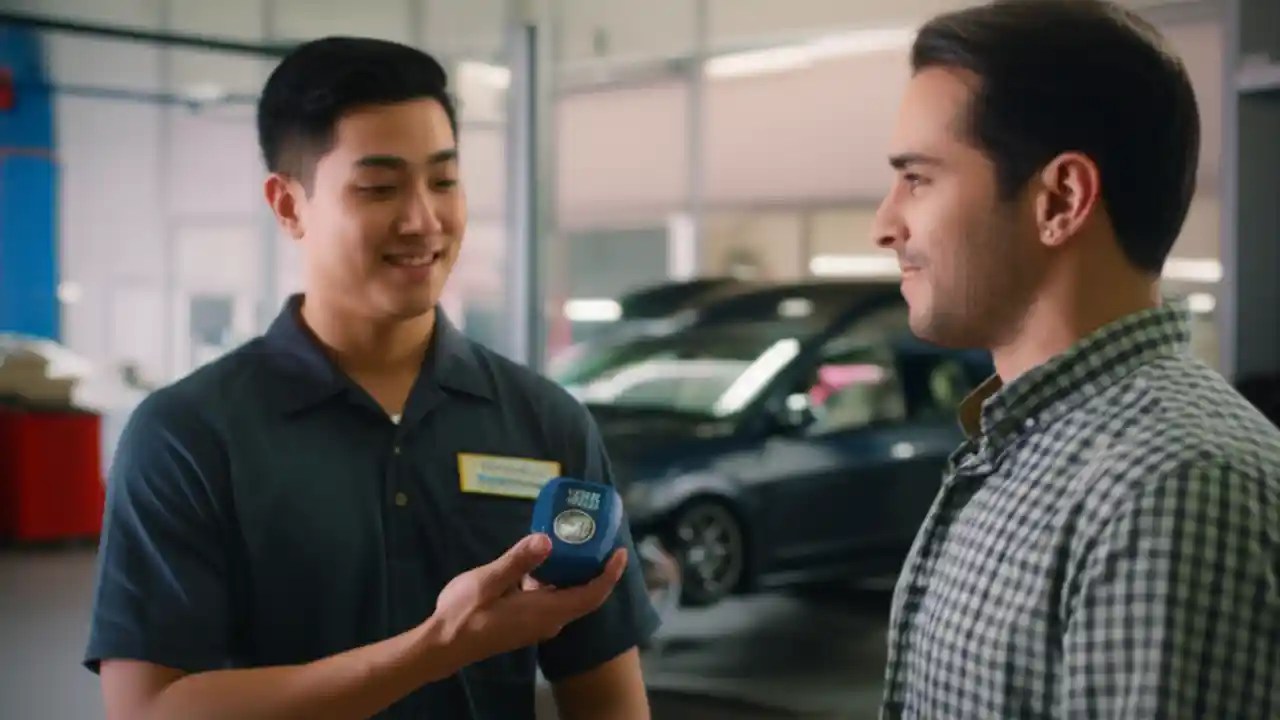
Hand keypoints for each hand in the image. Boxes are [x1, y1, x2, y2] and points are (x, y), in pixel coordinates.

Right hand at [430, 534, 627, 664]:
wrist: (444, 646)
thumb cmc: (465, 614)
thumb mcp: (488, 581)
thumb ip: (518, 561)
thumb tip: (547, 539)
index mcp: (546, 611)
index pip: (591, 595)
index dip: (610, 574)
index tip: (620, 552)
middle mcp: (549, 621)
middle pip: (584, 597)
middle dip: (597, 570)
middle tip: (598, 540)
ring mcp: (537, 625)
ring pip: (568, 599)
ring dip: (576, 575)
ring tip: (574, 544)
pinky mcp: (526, 624)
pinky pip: (553, 601)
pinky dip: (557, 581)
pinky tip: (543, 562)